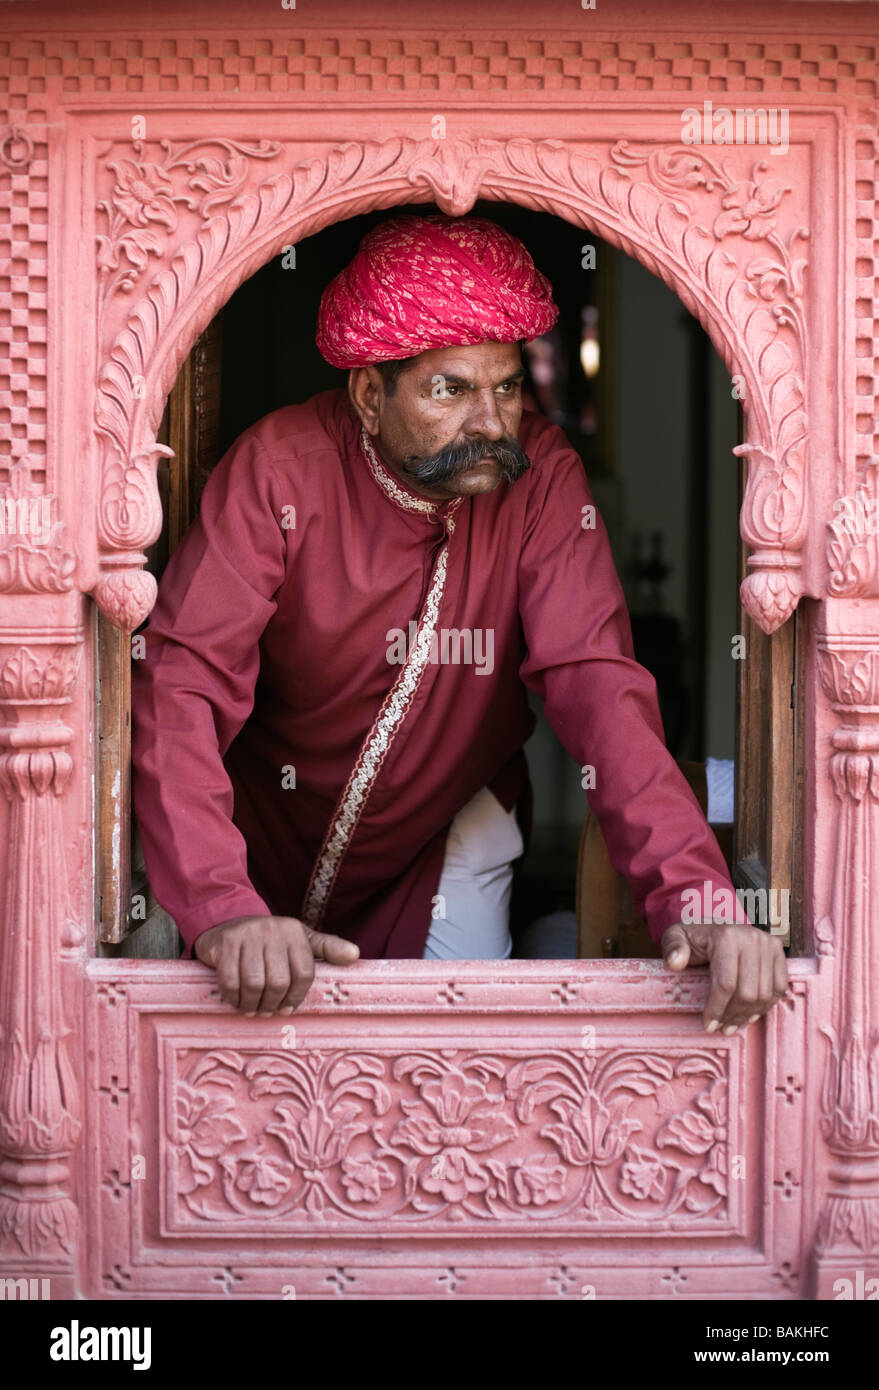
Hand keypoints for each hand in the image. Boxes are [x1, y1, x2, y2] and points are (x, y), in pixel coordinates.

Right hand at [194, 914, 359, 1015]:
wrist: (228, 922)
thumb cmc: (270, 940)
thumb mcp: (301, 940)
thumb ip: (327, 948)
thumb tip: (355, 955)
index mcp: (295, 932)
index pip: (304, 973)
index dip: (296, 997)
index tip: (287, 1009)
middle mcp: (273, 931)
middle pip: (279, 982)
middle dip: (272, 1003)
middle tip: (266, 1011)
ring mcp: (247, 936)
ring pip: (254, 983)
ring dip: (252, 1004)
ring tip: (251, 1008)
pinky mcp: (224, 944)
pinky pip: (230, 981)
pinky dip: (233, 997)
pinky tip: (235, 1000)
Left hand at [661, 920, 787, 1034]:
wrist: (717, 926)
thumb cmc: (695, 938)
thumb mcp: (676, 937)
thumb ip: (673, 948)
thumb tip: (675, 962)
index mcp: (725, 936)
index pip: (725, 983)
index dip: (717, 1009)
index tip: (708, 1025)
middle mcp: (751, 939)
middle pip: (748, 992)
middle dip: (733, 1015)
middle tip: (721, 1028)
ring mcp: (769, 945)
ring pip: (764, 994)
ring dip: (749, 1015)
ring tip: (733, 1024)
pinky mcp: (779, 952)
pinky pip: (779, 988)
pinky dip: (765, 1005)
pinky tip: (750, 1014)